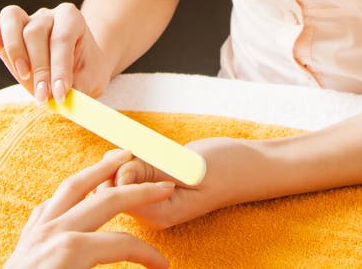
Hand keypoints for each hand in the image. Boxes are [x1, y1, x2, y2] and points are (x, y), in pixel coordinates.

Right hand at [0, 2, 110, 102]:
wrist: (81, 66)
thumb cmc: (85, 72)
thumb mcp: (91, 79)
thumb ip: (79, 87)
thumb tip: (62, 98)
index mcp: (72, 18)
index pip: (62, 38)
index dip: (59, 68)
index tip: (61, 95)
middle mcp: (48, 15)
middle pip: (35, 31)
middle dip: (39, 68)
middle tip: (45, 96)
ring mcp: (26, 19)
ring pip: (12, 17)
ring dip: (14, 50)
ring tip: (23, 75)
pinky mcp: (7, 33)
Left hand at [4, 149, 173, 268]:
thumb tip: (138, 264)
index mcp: (72, 251)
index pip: (123, 243)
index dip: (148, 254)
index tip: (164, 265)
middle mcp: (55, 232)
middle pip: (105, 200)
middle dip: (137, 192)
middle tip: (163, 186)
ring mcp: (37, 231)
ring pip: (73, 187)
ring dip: (100, 170)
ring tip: (121, 156)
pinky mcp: (25, 237)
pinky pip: (50, 203)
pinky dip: (71, 191)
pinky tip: (80, 189)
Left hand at [98, 136, 273, 228]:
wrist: (248, 165)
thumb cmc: (225, 167)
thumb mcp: (189, 167)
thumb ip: (152, 171)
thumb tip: (118, 175)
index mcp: (158, 213)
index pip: (116, 196)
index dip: (117, 170)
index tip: (133, 152)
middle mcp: (151, 210)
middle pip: (112, 187)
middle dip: (118, 163)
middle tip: (138, 148)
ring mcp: (153, 198)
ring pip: (120, 176)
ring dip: (126, 157)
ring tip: (146, 149)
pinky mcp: (157, 184)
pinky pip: (134, 170)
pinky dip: (135, 156)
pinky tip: (147, 150)